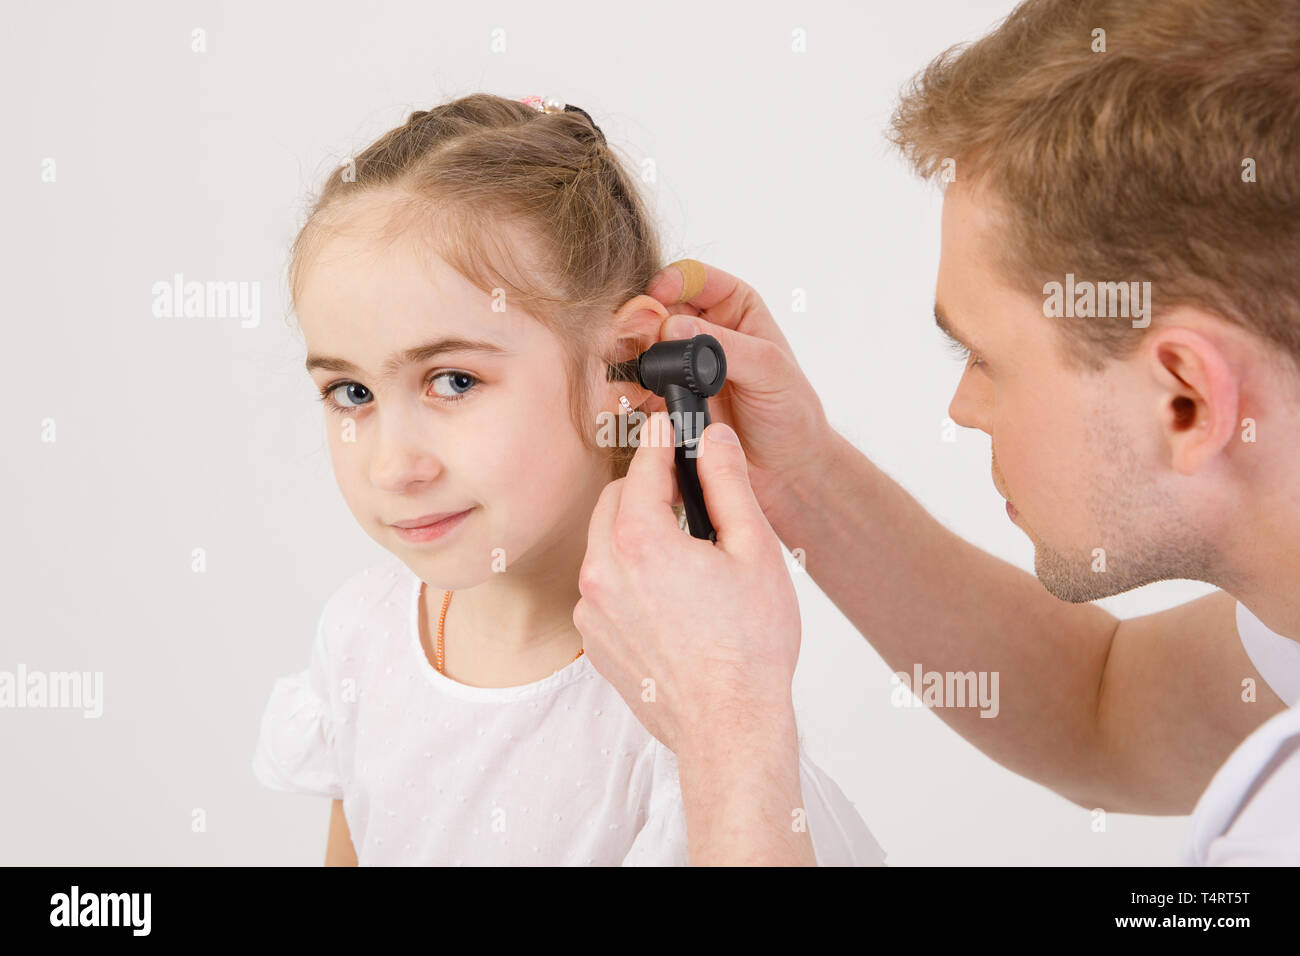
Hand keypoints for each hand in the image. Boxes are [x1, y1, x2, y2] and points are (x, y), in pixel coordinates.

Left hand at [574, 412, 800, 759]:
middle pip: (613, 501)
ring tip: (685, 558)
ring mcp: (592, 610)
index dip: (660, 440)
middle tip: (688, 502)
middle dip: (645, 491)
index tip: (668, 423)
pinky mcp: (593, 640)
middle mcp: (602, 571)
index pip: (641, 465)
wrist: (730, 727)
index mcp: (640, 540)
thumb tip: (712, 441)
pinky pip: (602, 588)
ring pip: (604, 545)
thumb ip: (728, 485)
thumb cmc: (750, 648)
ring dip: (635, 536)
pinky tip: (670, 600)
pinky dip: (628, 579)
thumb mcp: (755, 551)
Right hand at [643, 260, 834, 529]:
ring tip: (631, 368)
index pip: (692, 277)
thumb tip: (675, 327)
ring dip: (628, 354)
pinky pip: (635, 387)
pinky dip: (626, 390)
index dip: (670, 283)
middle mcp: (702, 330)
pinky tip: (629, 398)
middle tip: (637, 339)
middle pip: (655, 308)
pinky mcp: (664, 400)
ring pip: (639, 345)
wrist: (785, 470)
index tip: (657, 298)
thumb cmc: (792, 414)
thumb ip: (725, 346)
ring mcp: (680, 366)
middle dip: (641, 320)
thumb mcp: (769, 371)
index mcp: (732, 307)